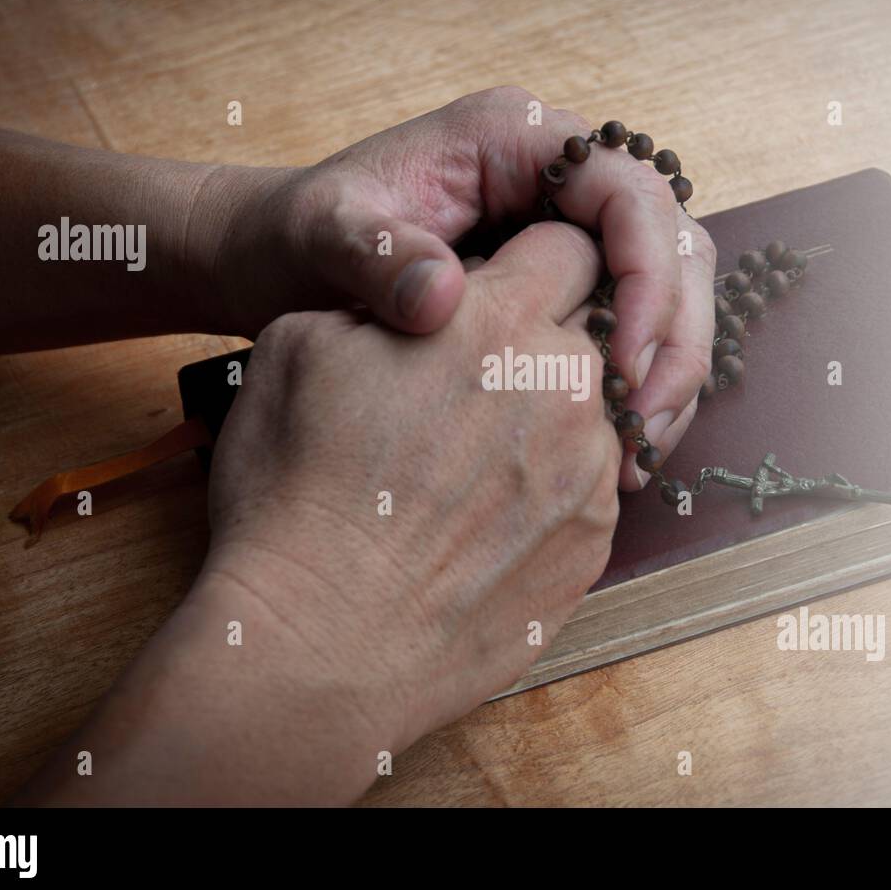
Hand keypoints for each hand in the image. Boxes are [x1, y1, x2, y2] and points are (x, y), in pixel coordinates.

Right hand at [26, 221, 619, 803]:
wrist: (320, 641)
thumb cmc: (296, 493)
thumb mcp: (299, 346)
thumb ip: (385, 297)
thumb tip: (423, 300)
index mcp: (499, 321)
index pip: (571, 248)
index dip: (538, 261)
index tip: (506, 289)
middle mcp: (567, 390)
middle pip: (589, 333)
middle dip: (545, 342)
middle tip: (474, 385)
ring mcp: (592, 475)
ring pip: (594, 417)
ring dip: (549, 422)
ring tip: (470, 468)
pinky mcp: (595, 548)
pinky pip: (589, 493)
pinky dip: (550, 495)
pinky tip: (485, 524)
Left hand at [200, 86, 716, 489]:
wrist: (283, 256)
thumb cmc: (301, 231)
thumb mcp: (324, 233)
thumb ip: (376, 255)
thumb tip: (443, 298)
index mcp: (517, 139)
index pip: (629, 192)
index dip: (645, 276)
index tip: (623, 361)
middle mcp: (560, 176)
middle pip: (673, 242)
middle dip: (676, 332)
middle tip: (646, 418)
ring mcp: (570, 228)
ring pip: (669, 289)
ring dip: (671, 367)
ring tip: (641, 447)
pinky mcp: (567, 280)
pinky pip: (634, 326)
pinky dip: (641, 384)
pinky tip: (623, 445)